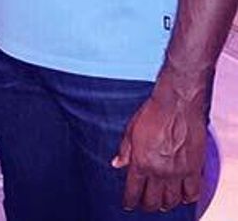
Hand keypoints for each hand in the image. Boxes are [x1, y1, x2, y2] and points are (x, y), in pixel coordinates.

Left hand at [112, 84, 206, 212]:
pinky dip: (187, 198)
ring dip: (166, 204)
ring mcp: (177, 171)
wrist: (177, 104)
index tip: (129, 204)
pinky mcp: (194, 168)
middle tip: (144, 205)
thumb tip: (117, 164)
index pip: (133, 191)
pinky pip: (192, 192)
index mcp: (140, 162)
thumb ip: (124, 150)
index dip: (130, 201)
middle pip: (153, 200)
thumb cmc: (152, 113)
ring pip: (172, 200)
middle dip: (147, 205)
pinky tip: (182, 197)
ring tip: (162, 203)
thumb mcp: (130, 130)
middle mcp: (159, 171)